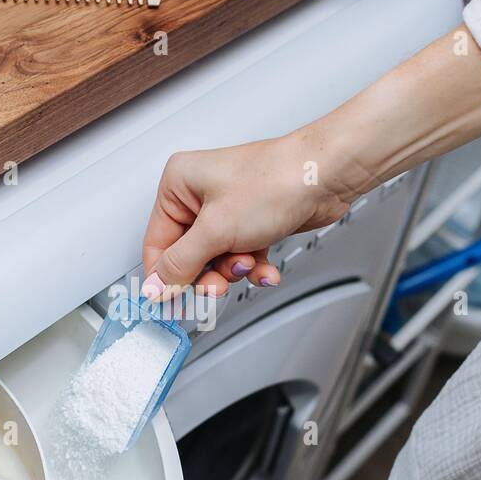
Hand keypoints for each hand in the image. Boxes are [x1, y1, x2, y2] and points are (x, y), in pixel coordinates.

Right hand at [141, 133, 354, 298]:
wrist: (325, 178)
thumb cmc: (275, 181)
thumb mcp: (216, 230)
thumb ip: (181, 263)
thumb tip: (156, 286)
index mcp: (179, 185)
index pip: (156, 243)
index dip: (165, 276)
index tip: (172, 302)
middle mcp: (200, 194)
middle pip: (188, 255)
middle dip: (208, 273)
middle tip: (218, 284)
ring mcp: (227, 209)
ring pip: (216, 259)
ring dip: (233, 269)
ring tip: (248, 263)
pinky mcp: (251, 221)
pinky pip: (240, 255)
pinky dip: (253, 266)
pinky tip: (264, 268)